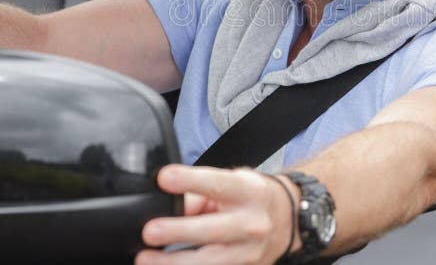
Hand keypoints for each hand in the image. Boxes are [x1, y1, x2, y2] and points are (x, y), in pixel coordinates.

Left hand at [135, 164, 296, 264]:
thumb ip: (200, 193)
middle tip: (150, 232)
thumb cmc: (252, 197)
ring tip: (145, 259)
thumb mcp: (232, 182)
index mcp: (249, 191)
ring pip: (210, 261)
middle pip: (213, 229)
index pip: (217, 184)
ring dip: (174, 262)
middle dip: (179, 232)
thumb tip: (171, 208)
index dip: (190, 180)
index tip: (164, 178)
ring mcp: (250, 252)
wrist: (289, 220)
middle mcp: (252, 222)